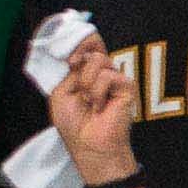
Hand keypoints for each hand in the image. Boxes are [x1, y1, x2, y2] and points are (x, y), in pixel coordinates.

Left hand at [47, 36, 140, 180]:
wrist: (88, 143)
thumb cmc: (74, 123)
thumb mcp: (61, 93)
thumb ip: (69, 72)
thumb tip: (76, 54)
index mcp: (86, 74)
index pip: (88, 47)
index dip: (79, 43)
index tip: (68, 58)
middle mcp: (102, 73)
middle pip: (95, 47)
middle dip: (80, 56)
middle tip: (73, 70)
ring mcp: (115, 79)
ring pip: (98, 60)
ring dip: (86, 82)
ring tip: (88, 101)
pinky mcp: (127, 86)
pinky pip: (108, 76)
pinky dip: (97, 92)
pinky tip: (99, 106)